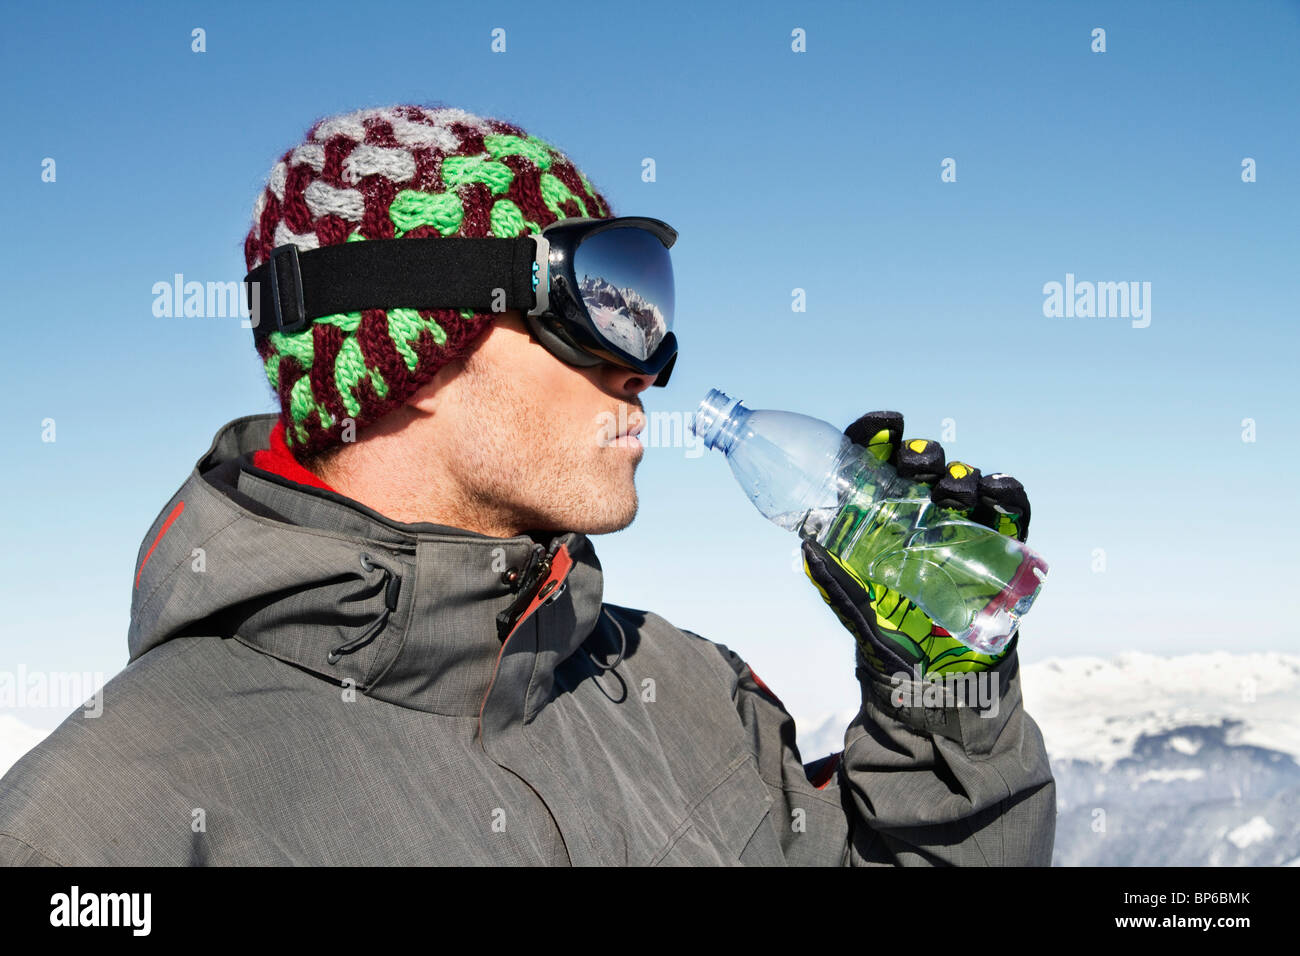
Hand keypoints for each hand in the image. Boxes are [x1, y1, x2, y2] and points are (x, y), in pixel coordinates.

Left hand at [801, 411, 1030, 677]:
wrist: (936, 684)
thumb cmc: (888, 638)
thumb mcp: (854, 606)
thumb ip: (833, 577)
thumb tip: (807, 542)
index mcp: (881, 517)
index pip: (877, 462)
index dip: (879, 436)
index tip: (885, 425)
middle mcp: (920, 514)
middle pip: (922, 465)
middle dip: (920, 454)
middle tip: (914, 464)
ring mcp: (961, 528)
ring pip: (964, 481)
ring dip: (959, 474)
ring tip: (949, 492)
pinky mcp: (999, 548)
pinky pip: (1010, 511)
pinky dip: (1006, 493)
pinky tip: (995, 491)